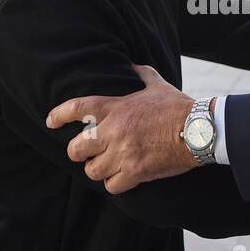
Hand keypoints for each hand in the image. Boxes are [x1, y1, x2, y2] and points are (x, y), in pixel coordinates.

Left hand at [47, 64, 197, 194]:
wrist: (199, 129)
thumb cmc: (178, 106)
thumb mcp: (156, 84)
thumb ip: (140, 74)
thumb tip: (130, 64)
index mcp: (116, 107)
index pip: (76, 108)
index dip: (58, 115)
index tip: (50, 122)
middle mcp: (114, 131)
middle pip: (76, 149)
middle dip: (79, 153)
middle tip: (87, 154)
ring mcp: (123, 153)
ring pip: (92, 171)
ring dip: (99, 170)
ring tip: (108, 167)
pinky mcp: (135, 172)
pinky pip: (111, 186)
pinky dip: (116, 184)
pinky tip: (124, 178)